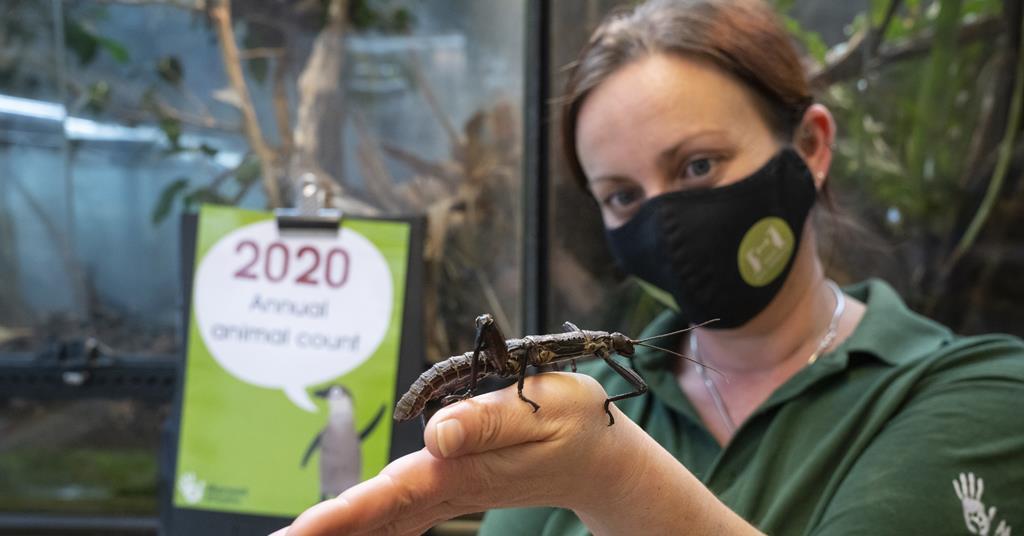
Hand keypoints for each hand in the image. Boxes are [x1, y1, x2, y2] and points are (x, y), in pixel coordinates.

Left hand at [275, 372, 654, 534]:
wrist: (597, 457)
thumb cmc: (573, 424)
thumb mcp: (540, 408)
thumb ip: (488, 420)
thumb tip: (435, 433)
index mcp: (462, 467)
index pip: (391, 494)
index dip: (343, 513)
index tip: (299, 532)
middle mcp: (448, 486)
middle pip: (375, 516)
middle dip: (325, 532)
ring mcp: (449, 493)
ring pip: (383, 519)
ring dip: (339, 530)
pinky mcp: (452, 489)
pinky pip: (399, 515)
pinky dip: (366, 524)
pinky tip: (343, 529)